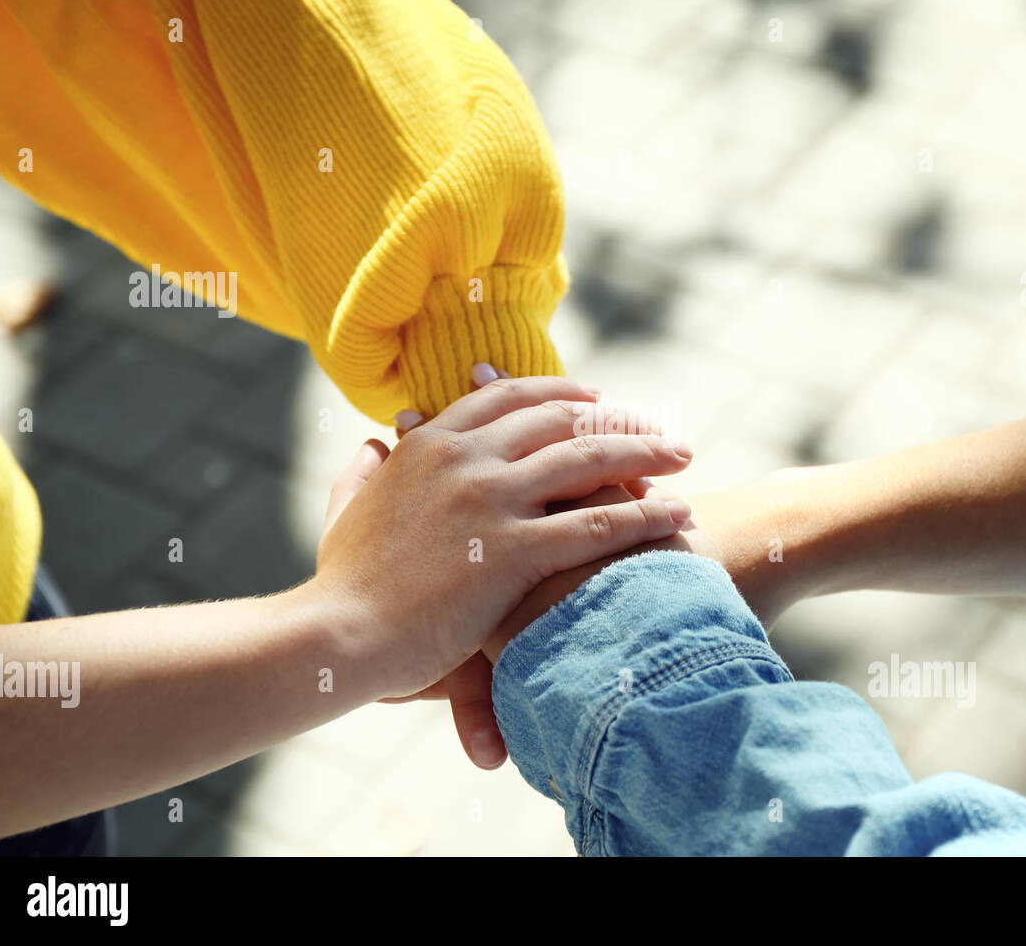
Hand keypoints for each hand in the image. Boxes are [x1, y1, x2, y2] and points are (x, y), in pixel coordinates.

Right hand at [306, 376, 695, 706]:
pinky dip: (645, 517)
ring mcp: (491, 501)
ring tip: (684, 458)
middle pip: (562, 419)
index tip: (598, 397)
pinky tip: (678, 515)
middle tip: (658, 428)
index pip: (509, 396)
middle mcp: (467, 458)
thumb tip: (372, 443)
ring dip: (646, 454)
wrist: (341, 633)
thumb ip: (362, 469)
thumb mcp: (345, 508)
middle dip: (618, 418)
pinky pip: (597, 526)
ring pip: (588, 461)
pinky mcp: (513, 551)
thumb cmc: (344, 583)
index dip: (562, 392)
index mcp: (431, 443)